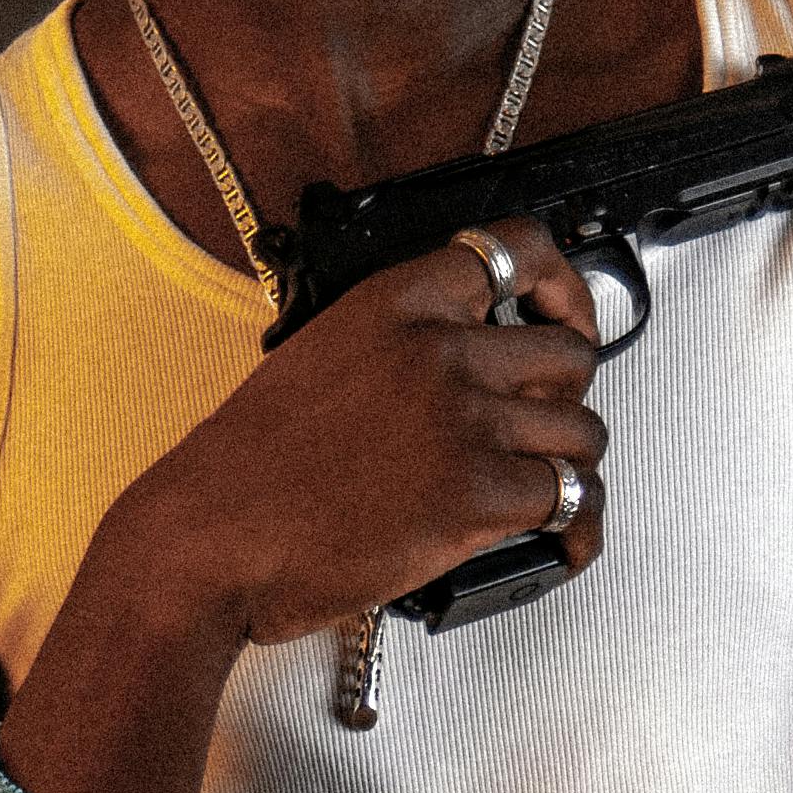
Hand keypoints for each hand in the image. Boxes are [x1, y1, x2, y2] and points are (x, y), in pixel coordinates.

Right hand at [111, 217, 608, 646]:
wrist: (211, 540)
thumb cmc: (245, 469)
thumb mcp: (316, 359)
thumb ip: (393, 347)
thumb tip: (462, 366)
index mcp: (393, 304)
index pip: (514, 251)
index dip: (561, 284)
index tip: (566, 311)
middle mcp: (437, 350)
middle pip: (567, 354)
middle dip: (565, 397)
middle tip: (544, 425)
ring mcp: (461, 420)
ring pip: (581, 431)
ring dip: (571, 464)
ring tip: (544, 488)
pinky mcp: (474, 494)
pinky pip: (571, 499)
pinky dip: (577, 528)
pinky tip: (562, 541)